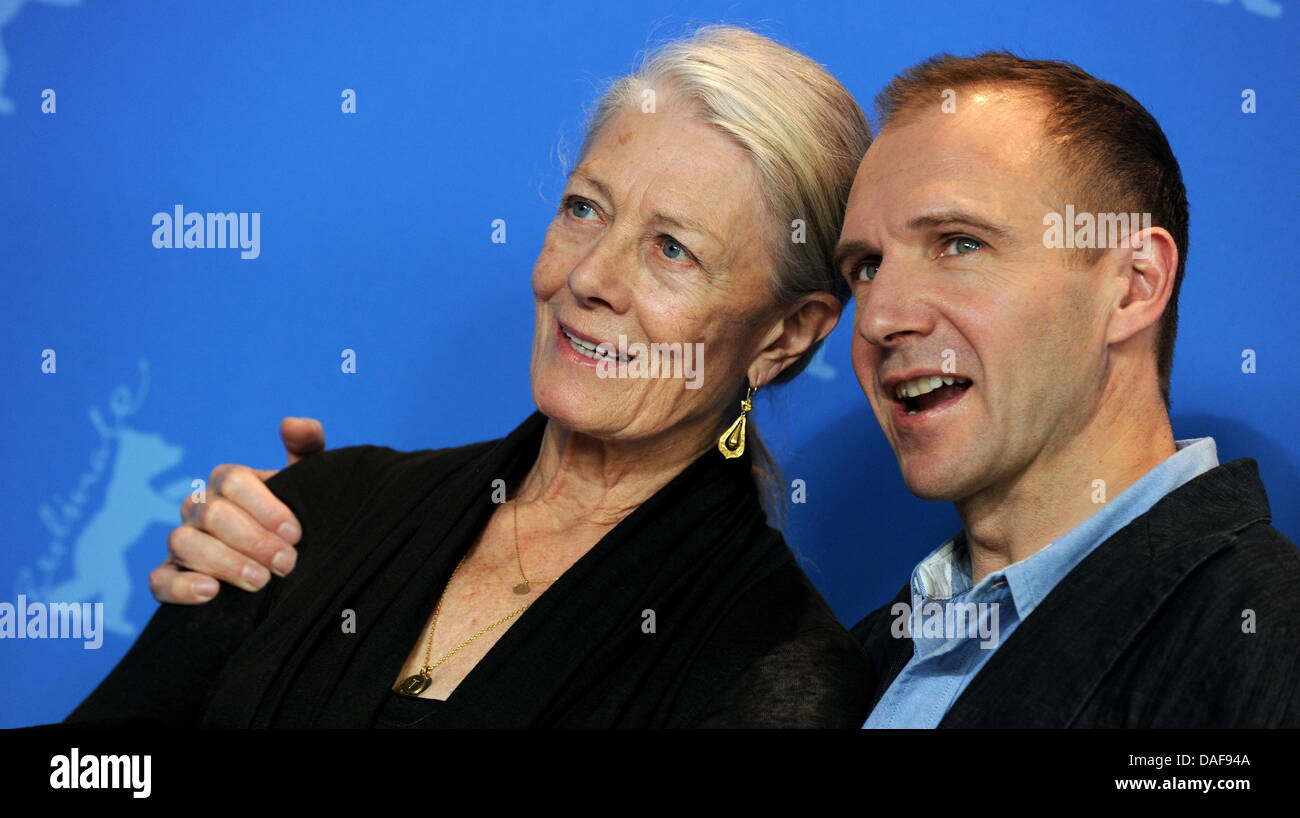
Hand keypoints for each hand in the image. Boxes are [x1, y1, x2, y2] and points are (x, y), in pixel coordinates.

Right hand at [149, 417, 325, 603]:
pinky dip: (181, 586)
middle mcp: (199, 508)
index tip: (295, 534)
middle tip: (287, 563)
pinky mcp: (172, 576)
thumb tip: (291, 423)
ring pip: (183, 543)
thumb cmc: (296, 515)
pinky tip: (211, 592)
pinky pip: (159, 580)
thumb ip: (308, 445)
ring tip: (260, 581)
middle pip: (212, 514)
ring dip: (224, 563)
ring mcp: (182, 542)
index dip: (265, 508)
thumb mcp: (307, 482)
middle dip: (253, 541)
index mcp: (227, 481)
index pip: (232, 481)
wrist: (288, 559)